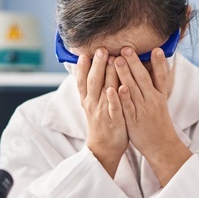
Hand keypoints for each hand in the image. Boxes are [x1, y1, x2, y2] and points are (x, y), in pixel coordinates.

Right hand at [77, 48, 126, 176]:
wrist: (104, 148)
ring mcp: (103, 112)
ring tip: (111, 59)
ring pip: (104, 91)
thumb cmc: (102, 122)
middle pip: (93, 81)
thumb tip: (88, 68)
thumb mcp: (91, 104)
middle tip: (101, 49)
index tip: (85, 53)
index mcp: (87, 99)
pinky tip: (116, 88)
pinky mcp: (114, 121)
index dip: (83, 67)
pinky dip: (114, 99)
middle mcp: (93, 104)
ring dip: (107, 75)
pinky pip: (114, 108)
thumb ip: (91, 87)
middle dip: (97, 65)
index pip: (82, 80)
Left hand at [110, 47, 191, 184]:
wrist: (161, 146)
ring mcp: (143, 110)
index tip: (157, 49)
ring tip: (118, 60)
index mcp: (159, 96)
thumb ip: (155, 87)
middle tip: (126, 48)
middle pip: (144, 79)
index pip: (161, 77)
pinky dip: (123, 98)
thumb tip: (152, 70)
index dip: (160, 63)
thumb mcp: (160, 103)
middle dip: (135, 63)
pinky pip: (128, 107)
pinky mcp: (134, 121)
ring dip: (126, 74)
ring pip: (133, 90)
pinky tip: (119, 87)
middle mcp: (152, 101)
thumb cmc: (158, 123)